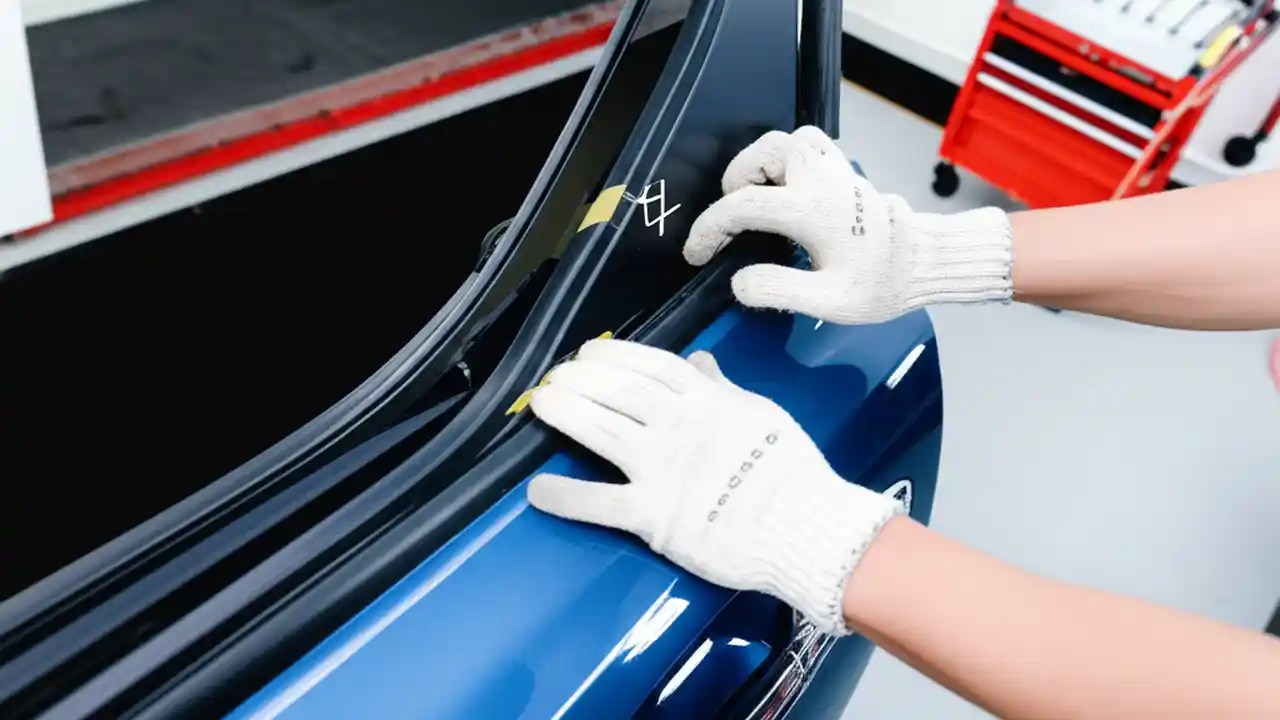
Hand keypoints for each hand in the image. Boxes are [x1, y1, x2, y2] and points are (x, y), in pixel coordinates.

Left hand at [526, 338, 901, 634]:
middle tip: (555, 377)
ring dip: (566, 414)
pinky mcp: (655, 515)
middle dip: (581, 379)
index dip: (613, 356)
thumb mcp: (761, 415)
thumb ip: (723, 388)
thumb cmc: (792, 473)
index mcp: (707, 400)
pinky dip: (567, 496)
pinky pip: (602, 502)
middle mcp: (679, 426)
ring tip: (540, 403)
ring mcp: (663, 469)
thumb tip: (701, 360)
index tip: (587, 352)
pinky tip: (537, 489)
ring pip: (602, 431)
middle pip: (618, 391)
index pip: (650, 366)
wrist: (806, 527)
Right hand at [683, 126, 1013, 323]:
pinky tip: (785, 187)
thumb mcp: (829, 301)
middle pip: (764, 153)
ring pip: (785, 140)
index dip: (708, 228)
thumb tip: (739, 281)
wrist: (923, 263)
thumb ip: (779, 291)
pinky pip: (809, 143)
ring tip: (754, 198)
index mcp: (811, 211)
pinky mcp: (844, 170)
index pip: (742, 206)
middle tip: (731, 218)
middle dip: (735, 182)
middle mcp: (821, 181)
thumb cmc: (881, 283)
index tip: (697, 252)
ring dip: (760, 164)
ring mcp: (834, 170)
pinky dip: (788, 156)